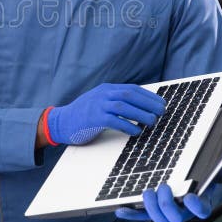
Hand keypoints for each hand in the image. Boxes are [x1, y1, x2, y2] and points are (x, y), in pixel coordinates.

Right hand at [46, 83, 165, 144]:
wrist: (61, 122)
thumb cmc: (83, 115)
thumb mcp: (100, 102)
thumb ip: (115, 102)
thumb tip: (140, 108)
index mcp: (106, 89)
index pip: (132, 89)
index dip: (148, 96)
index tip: (161, 103)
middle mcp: (102, 94)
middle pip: (130, 95)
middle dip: (148, 103)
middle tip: (161, 112)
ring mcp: (97, 105)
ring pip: (123, 106)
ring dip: (141, 114)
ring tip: (152, 122)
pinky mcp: (93, 118)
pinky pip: (114, 120)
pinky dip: (127, 125)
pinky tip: (136, 131)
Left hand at [114, 165, 221, 221]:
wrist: (194, 174)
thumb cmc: (204, 172)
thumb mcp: (214, 168)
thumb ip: (220, 169)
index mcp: (201, 202)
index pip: (202, 211)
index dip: (196, 207)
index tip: (191, 197)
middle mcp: (184, 210)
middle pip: (176, 218)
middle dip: (167, 205)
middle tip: (164, 187)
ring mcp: (168, 210)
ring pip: (159, 219)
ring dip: (151, 207)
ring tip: (148, 192)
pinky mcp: (153, 207)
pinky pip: (142, 215)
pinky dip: (131, 213)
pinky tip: (121, 209)